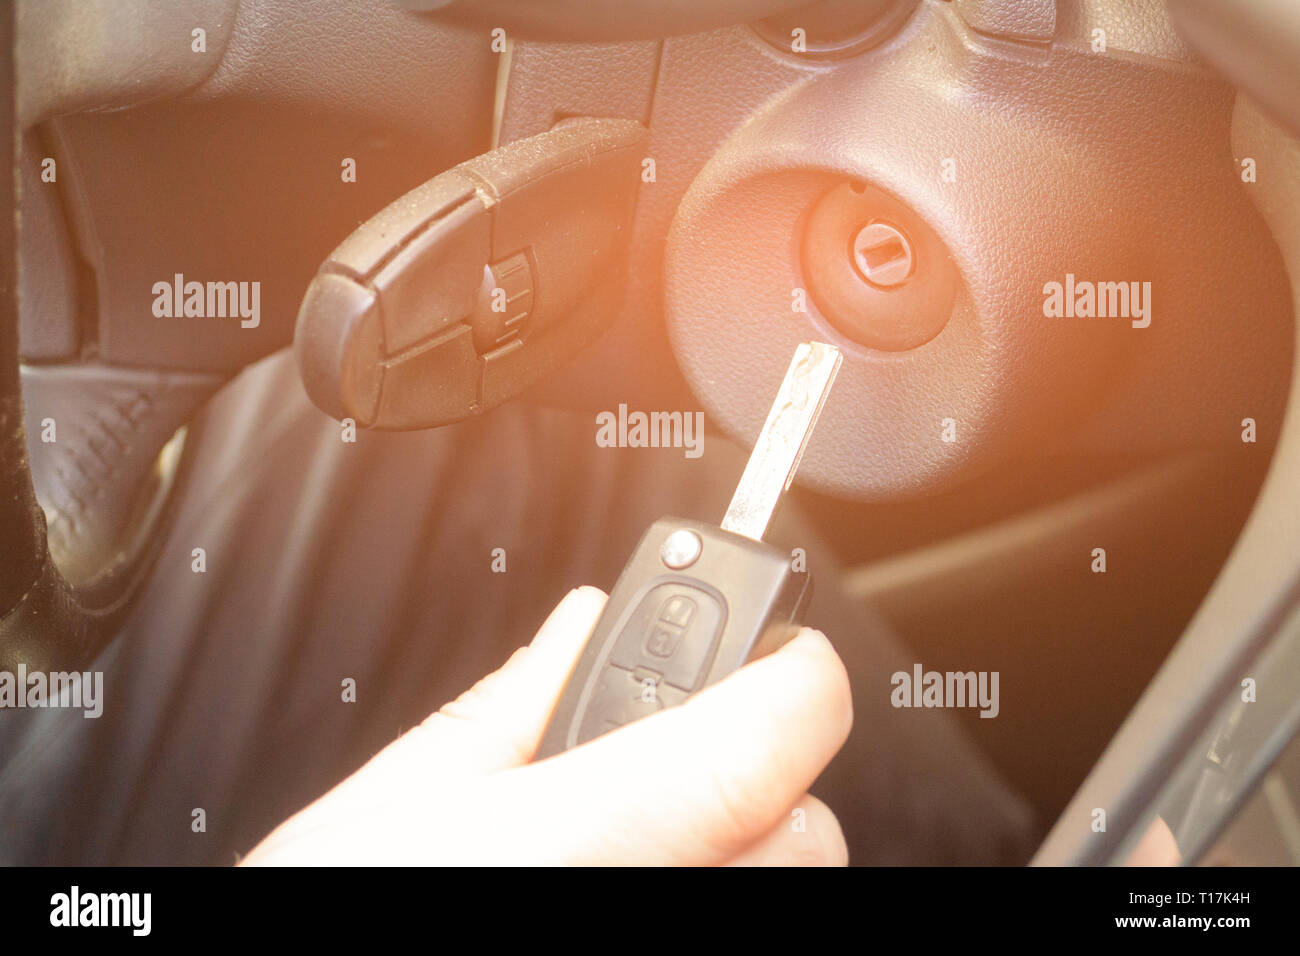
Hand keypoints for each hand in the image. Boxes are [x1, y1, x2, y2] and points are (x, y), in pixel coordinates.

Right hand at [243, 586, 852, 864]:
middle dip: (751, 776)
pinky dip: (709, 882)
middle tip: (657, 766)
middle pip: (803, 824)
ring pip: (783, 882)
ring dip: (735, 846)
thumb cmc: (336, 917)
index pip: (779, 728)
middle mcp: (666, 904)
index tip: (773, 648)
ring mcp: (684, 948)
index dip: (791, 667)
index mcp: (605, 835)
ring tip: (624, 842)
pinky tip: (624, 875)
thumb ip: (508, 703)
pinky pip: (736, 916)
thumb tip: (577, 627)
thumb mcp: (395, 800)